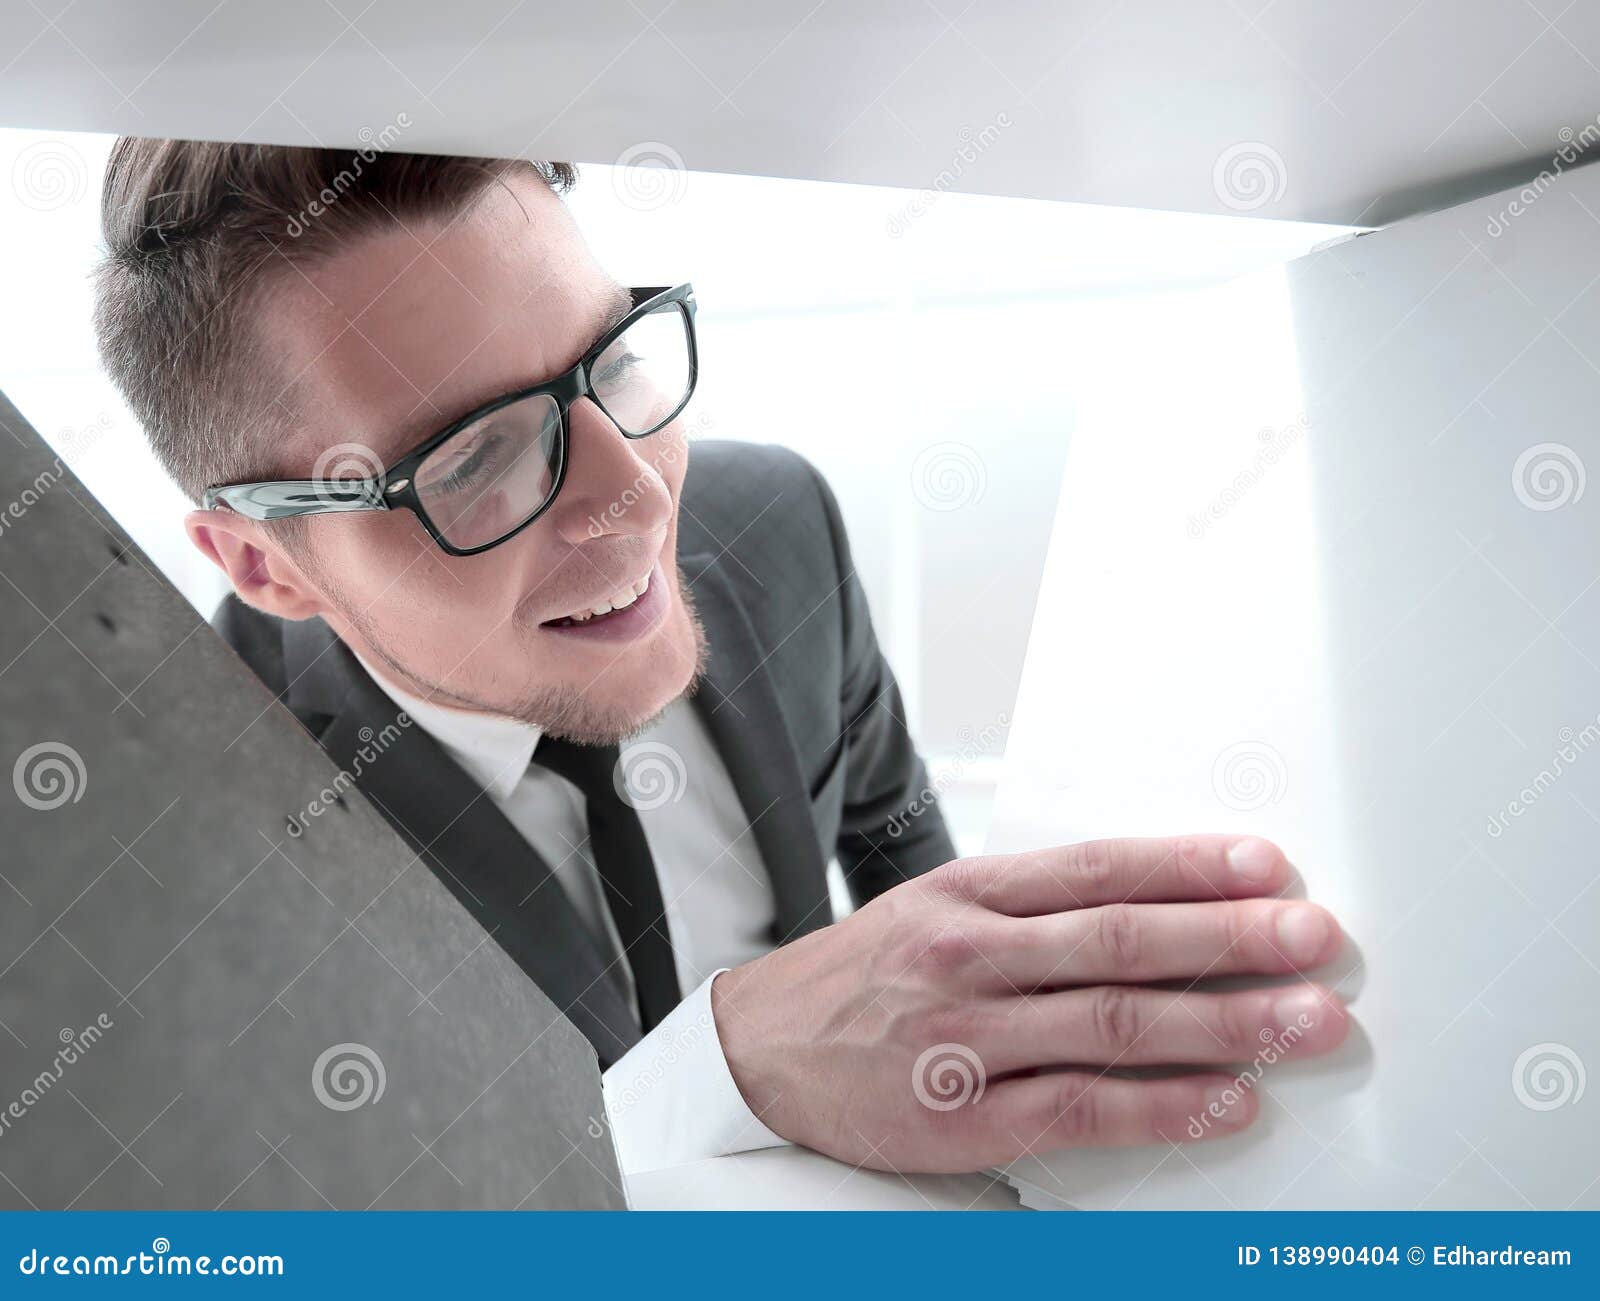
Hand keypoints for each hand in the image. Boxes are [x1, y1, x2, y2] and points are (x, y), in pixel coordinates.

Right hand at [712, 835, 1347, 1173]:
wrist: (760, 1047)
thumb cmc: (864, 974)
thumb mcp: (935, 907)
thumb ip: (1033, 905)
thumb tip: (1153, 899)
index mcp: (969, 894)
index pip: (1098, 869)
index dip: (1190, 867)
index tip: (1268, 868)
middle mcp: (972, 955)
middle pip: (1120, 940)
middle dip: (1229, 938)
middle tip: (1314, 940)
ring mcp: (968, 1036)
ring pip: (1113, 1022)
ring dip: (1222, 1021)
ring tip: (1303, 1019)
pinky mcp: (964, 1115)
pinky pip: (1080, 1108)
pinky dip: (1162, 1105)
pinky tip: (1227, 1101)